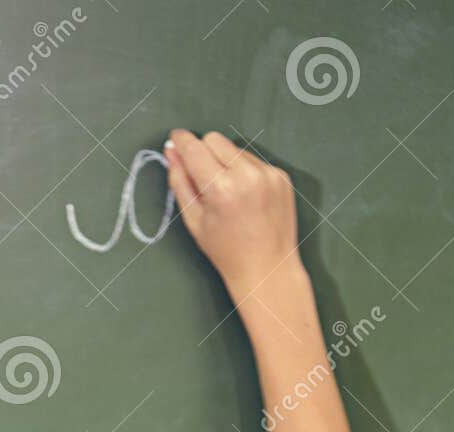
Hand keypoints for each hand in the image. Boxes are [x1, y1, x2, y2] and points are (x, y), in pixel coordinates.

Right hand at [165, 129, 302, 306]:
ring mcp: (268, 174)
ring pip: (235, 148)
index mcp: (222, 189)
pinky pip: (254, 160)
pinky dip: (245, 172)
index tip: (175, 140)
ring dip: (226, 163)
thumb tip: (171, 153)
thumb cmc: (227, 252)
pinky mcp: (281, 176)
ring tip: (230, 194)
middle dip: (203, 152)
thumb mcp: (194, 221)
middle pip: (214, 139)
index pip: (194, 148)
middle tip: (204, 179)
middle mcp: (247, 175)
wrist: (268, 270)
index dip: (181, 141)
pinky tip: (247, 197)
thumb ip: (180, 183)